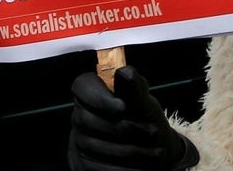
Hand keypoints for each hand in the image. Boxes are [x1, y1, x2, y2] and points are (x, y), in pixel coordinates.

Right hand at [69, 66, 198, 170]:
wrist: (155, 152)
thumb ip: (135, 90)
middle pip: (86, 119)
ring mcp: (77, 142)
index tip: (123, 106)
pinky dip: (122, 168)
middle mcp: (80, 117)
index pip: (82, 86)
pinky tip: (140, 167)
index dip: (99, 96)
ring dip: (129, 150)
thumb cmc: (148, 122)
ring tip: (154, 152)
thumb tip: (125, 71)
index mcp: (94, 95)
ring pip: (92, 146)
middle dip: (123, 127)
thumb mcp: (146, 105)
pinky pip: (94, 168)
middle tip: (152, 132)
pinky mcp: (80, 164)